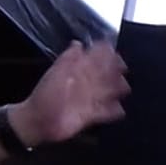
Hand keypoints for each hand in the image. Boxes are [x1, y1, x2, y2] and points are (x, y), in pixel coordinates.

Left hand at [11, 41, 130, 145]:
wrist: (38, 121)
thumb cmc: (46, 95)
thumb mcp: (56, 74)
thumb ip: (68, 60)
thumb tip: (79, 43)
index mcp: (78, 71)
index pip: (96, 58)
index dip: (107, 54)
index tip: (117, 52)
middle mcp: (86, 83)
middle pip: (107, 75)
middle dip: (118, 72)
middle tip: (127, 71)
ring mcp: (90, 99)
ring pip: (110, 92)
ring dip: (119, 90)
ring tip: (127, 89)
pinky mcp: (92, 115)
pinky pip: (108, 112)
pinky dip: (115, 111)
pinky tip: (122, 109)